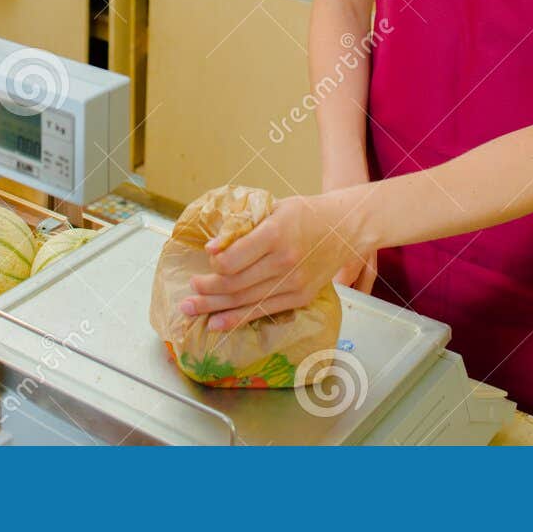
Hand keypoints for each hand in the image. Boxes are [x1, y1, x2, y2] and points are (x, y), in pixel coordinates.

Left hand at [176, 192, 368, 331]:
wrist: (344, 228)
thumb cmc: (304, 214)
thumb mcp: (272, 208)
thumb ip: (242, 227)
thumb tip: (212, 248)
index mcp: (275, 233)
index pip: (233, 259)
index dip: (213, 264)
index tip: (205, 258)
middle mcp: (284, 261)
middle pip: (234, 283)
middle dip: (205, 291)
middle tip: (187, 293)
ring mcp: (293, 283)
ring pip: (244, 300)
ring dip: (213, 308)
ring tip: (191, 310)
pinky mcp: (300, 297)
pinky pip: (262, 312)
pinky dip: (236, 319)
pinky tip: (217, 323)